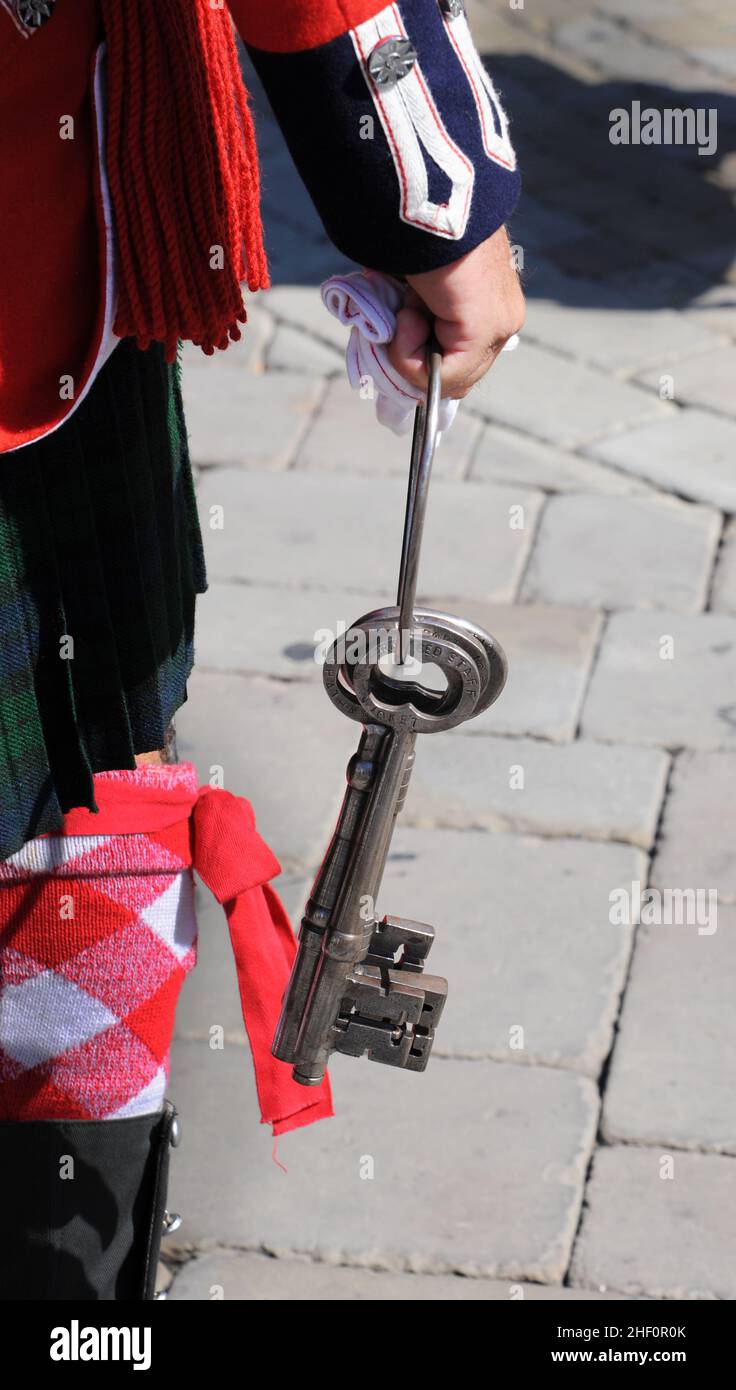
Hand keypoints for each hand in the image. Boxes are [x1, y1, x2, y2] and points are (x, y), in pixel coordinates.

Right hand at [386, 225, 524, 398]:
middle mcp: (503, 318)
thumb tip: (393, 333)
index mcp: (493, 303)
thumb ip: (413, 313)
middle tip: (396, 316)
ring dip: (409, 351)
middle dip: (415, 356)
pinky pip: (440, 374)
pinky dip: (408, 354)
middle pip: (456, 374)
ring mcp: (499, 327)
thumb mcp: (414, 284)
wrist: (427, 195)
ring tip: (404, 306)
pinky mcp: (483, 331)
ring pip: (448, 379)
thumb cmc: (415, 230)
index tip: (396, 319)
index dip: (420, 353)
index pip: (461, 360)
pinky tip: (407, 315)